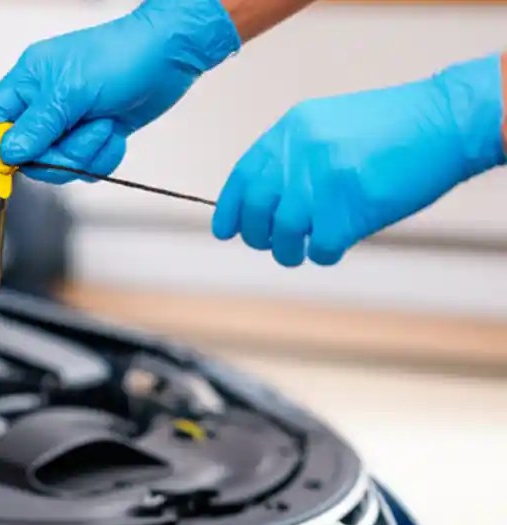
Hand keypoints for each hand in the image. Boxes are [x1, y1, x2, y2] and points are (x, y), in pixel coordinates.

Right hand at [0, 0, 238, 184]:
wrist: (170, 55)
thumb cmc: (122, 56)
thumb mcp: (73, 90)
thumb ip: (37, 125)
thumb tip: (8, 153)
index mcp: (29, 81)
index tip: (2, 174)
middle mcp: (44, 103)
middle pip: (27, 153)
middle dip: (56, 155)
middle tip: (79, 138)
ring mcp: (69, 122)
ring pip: (59, 164)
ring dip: (84, 153)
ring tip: (105, 124)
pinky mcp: (92, 137)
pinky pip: (85, 166)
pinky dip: (103, 156)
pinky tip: (115, 132)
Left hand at [213, 54, 506, 266]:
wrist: (446, 122)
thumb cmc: (393, 128)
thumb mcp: (328, 125)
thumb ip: (293, 157)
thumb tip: (264, 200)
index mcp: (290, 130)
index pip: (243, 177)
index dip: (230, 210)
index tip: (225, 231)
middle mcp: (298, 154)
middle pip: (257, 211)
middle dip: (259, 236)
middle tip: (275, 244)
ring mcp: (322, 182)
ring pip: (283, 235)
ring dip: (289, 252)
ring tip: (303, 250)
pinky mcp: (348, 209)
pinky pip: (320, 249)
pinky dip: (324, 255)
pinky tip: (337, 245)